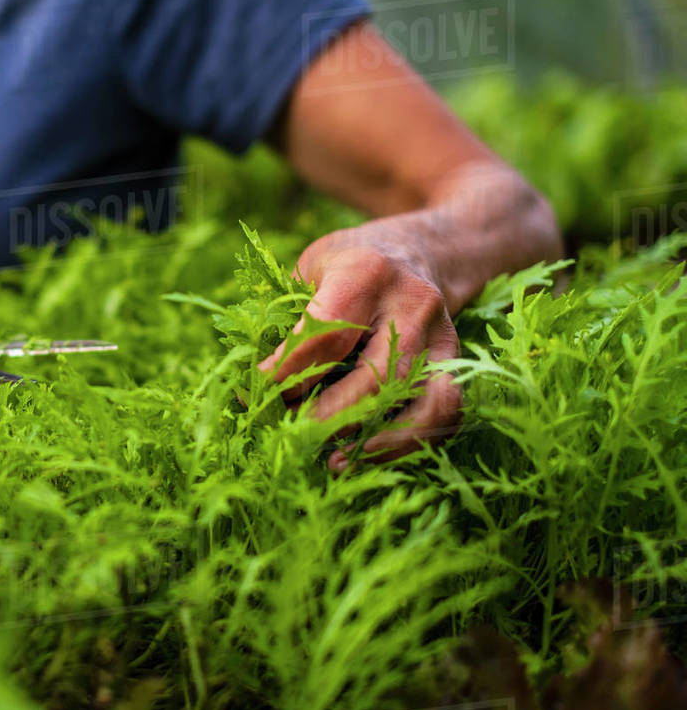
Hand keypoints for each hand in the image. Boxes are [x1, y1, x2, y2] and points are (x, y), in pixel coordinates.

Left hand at [258, 222, 462, 472]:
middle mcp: (412, 303)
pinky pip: (442, 414)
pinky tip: (362, 455)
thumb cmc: (349, 264)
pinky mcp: (456, 363)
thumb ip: (288, 319)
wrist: (420, 248)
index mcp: (365, 272)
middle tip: (286, 431)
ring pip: (422, 404)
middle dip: (325, 416)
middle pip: (374, 377)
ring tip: (330, 460)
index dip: (286, 372)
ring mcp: (442, 336)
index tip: (253, 394)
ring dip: (374, 442)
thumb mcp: (312, 269)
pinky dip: (403, 444)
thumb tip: (254, 386)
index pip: (324, 335)